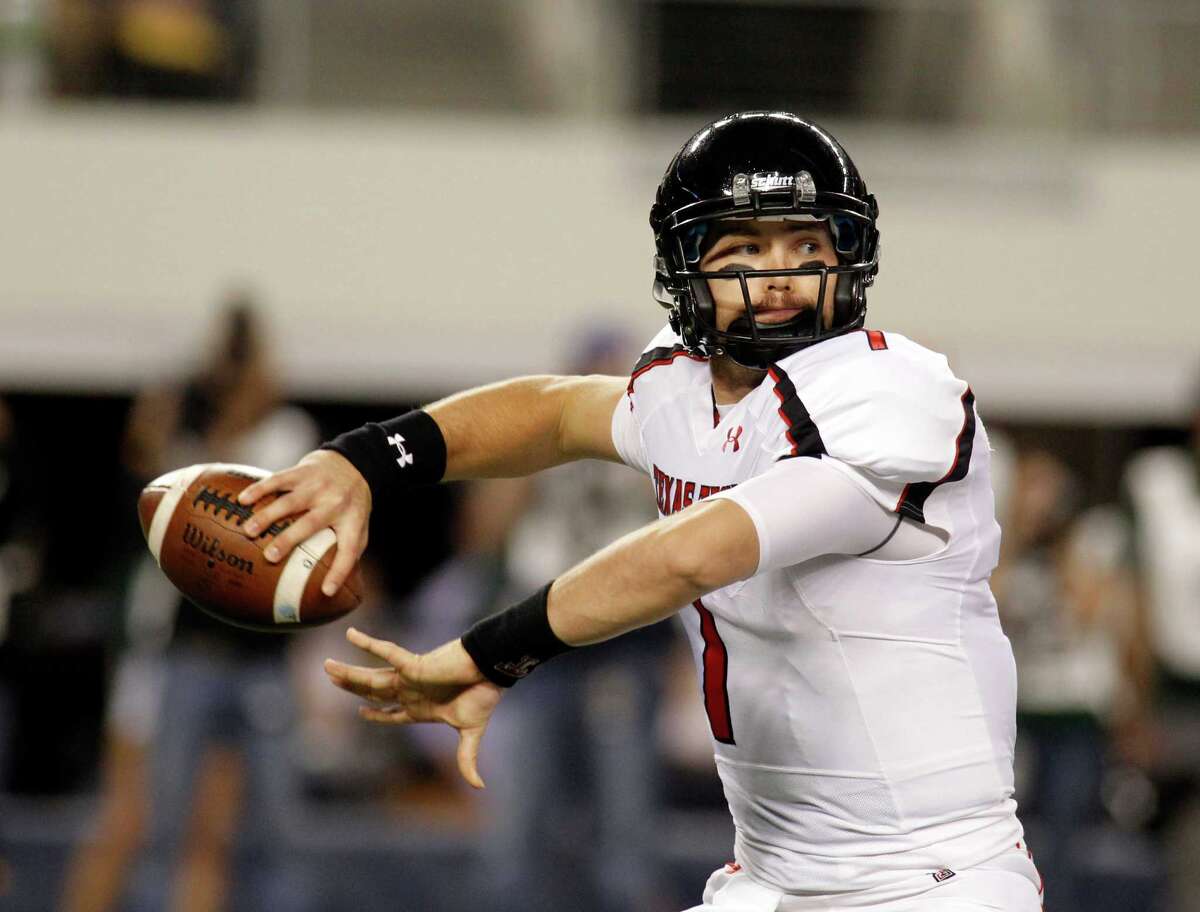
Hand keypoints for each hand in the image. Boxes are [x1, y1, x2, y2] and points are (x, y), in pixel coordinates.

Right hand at [238, 449, 369, 595]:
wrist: (353, 462)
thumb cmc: (352, 503)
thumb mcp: (360, 526)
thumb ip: (350, 551)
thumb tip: (333, 589)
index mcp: (352, 521)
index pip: (349, 550)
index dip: (339, 572)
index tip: (326, 591)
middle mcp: (335, 503)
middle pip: (311, 524)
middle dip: (289, 540)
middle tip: (269, 556)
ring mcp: (318, 485)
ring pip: (290, 501)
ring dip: (267, 515)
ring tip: (248, 530)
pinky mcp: (302, 471)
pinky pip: (278, 479)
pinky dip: (260, 489)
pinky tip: (242, 500)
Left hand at [324, 630, 499, 788]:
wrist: (491, 670)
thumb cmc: (483, 694)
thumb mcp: (472, 731)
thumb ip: (468, 758)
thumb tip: (479, 786)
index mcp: (421, 707)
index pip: (391, 712)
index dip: (375, 714)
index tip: (359, 712)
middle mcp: (410, 691)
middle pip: (373, 690)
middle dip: (352, 686)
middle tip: (330, 679)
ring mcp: (409, 677)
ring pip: (371, 677)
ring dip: (349, 673)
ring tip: (327, 666)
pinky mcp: (413, 664)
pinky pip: (387, 652)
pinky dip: (368, 645)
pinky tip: (350, 635)